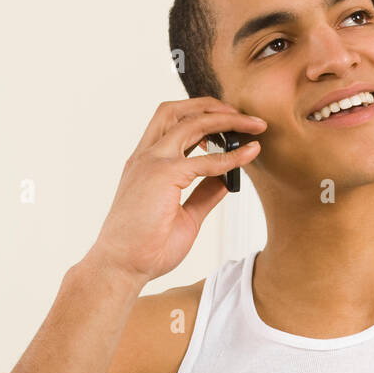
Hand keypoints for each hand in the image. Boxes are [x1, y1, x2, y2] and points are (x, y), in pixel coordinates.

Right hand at [85, 99, 266, 284]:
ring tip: (252, 124)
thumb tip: (225, 181)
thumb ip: (203, 195)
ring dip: (226, 120)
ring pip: (191, 122)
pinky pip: (206, 160)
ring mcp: (152, 163)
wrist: (121, 267)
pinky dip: (231, 156)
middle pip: (177, 110)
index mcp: (145, 164)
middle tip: (242, 115)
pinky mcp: (163, 175)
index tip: (228, 126)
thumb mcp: (184, 217)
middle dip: (212, 106)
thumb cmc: (145, 248)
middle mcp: (146, 157)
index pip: (172, 124)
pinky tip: (250, 154)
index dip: (202, 118)